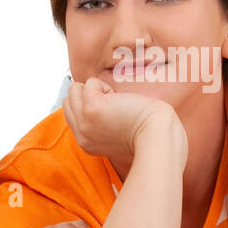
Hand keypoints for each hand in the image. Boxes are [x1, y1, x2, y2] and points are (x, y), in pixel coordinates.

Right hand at [62, 76, 184, 164]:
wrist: (158, 137)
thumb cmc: (148, 135)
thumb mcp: (117, 137)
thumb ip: (101, 126)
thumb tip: (101, 101)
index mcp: (86, 143)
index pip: (72, 114)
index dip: (89, 103)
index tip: (112, 111)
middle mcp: (81, 135)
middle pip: (69, 100)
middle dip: (89, 95)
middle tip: (115, 106)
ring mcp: (83, 122)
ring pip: (74, 89)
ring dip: (96, 89)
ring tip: (116, 103)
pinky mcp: (91, 108)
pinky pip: (89, 83)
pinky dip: (105, 85)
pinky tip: (120, 100)